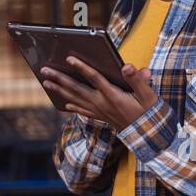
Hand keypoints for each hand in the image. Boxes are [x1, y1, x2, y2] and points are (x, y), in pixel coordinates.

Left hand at [42, 57, 158, 132]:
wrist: (150, 137)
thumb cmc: (150, 114)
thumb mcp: (148, 96)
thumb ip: (137, 80)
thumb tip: (127, 66)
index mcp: (113, 96)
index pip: (94, 78)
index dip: (81, 67)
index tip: (69, 58)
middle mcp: (103, 104)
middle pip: (77, 89)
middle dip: (60, 79)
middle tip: (45, 70)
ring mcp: (100, 112)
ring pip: (76, 99)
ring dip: (60, 90)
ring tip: (47, 83)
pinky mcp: (102, 117)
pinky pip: (83, 111)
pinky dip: (73, 106)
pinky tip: (65, 102)